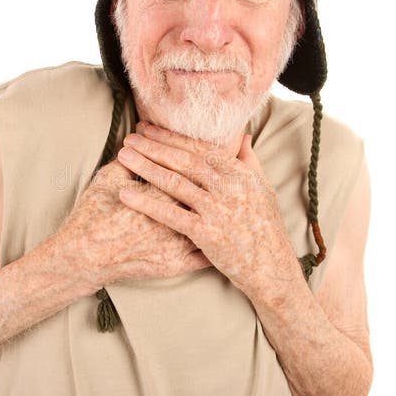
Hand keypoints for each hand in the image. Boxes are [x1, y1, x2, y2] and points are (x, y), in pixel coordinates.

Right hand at [57, 157, 210, 288]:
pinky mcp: (176, 264)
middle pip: (207, 197)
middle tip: (225, 178)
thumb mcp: (109, 178)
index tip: (211, 151)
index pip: (192, 170)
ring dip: (222, 214)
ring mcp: (179, 243)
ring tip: (229, 203)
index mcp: (163, 192)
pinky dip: (217, 246)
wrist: (84, 256)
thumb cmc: (93, 215)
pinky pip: (206, 256)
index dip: (201, 160)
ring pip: (212, 226)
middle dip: (219, 186)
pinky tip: (225, 236)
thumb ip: (132, 160)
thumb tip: (143, 144)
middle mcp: (177, 217)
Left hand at [116, 123, 303, 296]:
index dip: (172, 137)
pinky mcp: (206, 232)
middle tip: (129, 136)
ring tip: (123, 156)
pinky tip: (125, 195)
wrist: (271, 268)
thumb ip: (250, 162)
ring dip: (145, 167)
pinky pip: (170, 214)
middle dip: (153, 146)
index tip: (149, 127)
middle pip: (183, 161)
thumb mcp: (264, 190)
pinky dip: (146, 203)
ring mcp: (217, 209)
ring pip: (174, 182)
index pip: (200, 149)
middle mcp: (228, 187)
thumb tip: (243, 136)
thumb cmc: (267, 230)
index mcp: (240, 174)